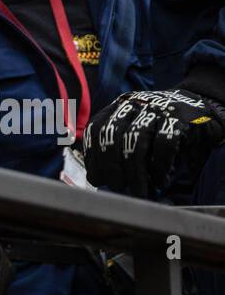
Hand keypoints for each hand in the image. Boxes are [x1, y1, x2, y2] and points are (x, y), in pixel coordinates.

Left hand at [82, 89, 224, 197]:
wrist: (200, 108)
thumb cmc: (160, 129)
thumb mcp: (134, 132)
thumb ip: (115, 149)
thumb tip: (97, 179)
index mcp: (117, 108)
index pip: (96, 130)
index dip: (93, 157)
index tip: (97, 179)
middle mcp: (134, 104)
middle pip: (112, 135)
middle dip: (112, 166)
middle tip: (117, 186)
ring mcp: (156, 108)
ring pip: (135, 139)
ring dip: (135, 171)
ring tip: (139, 189)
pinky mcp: (179, 117)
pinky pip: (164, 142)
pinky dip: (160, 165)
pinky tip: (160, 179)